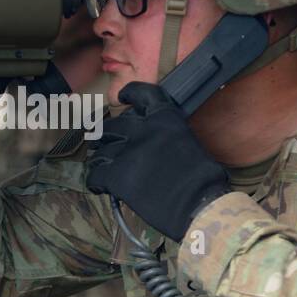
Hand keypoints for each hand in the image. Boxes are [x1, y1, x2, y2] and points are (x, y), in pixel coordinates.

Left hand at [85, 82, 229, 241]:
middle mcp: (142, 130)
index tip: (122, 97)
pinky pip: (95, 175)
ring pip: (100, 151)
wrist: (198, 203)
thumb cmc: (201, 179)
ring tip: (104, 169)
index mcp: (163, 118)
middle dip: (107, 137)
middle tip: (106, 145)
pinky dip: (96, 181)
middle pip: (112, 126)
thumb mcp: (186, 141)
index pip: (140, 93)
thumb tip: (150, 139)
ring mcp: (127, 152)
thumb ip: (164, 133)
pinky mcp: (116, 175)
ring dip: (101, 160)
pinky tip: (101, 187)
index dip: (128, 93)